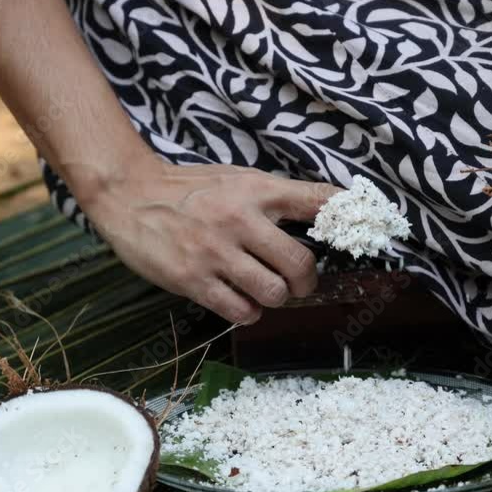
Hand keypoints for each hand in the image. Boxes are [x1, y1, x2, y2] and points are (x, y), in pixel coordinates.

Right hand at [74, 155, 339, 323]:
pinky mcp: (193, 279)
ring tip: (266, 291)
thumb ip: (274, 198)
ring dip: (277, 298)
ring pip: (274, 293)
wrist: (128, 194)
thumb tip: (322, 216)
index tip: (363, 233)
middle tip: (299, 283)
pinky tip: (241, 300)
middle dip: (307, 282)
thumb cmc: (188, 189)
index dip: (349, 219)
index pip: (318, 201)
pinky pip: (241, 311)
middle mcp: (240, 218)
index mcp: (257, 190)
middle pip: (301, 263)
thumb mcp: (236, 179)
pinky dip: (249, 312)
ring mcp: (216, 251)